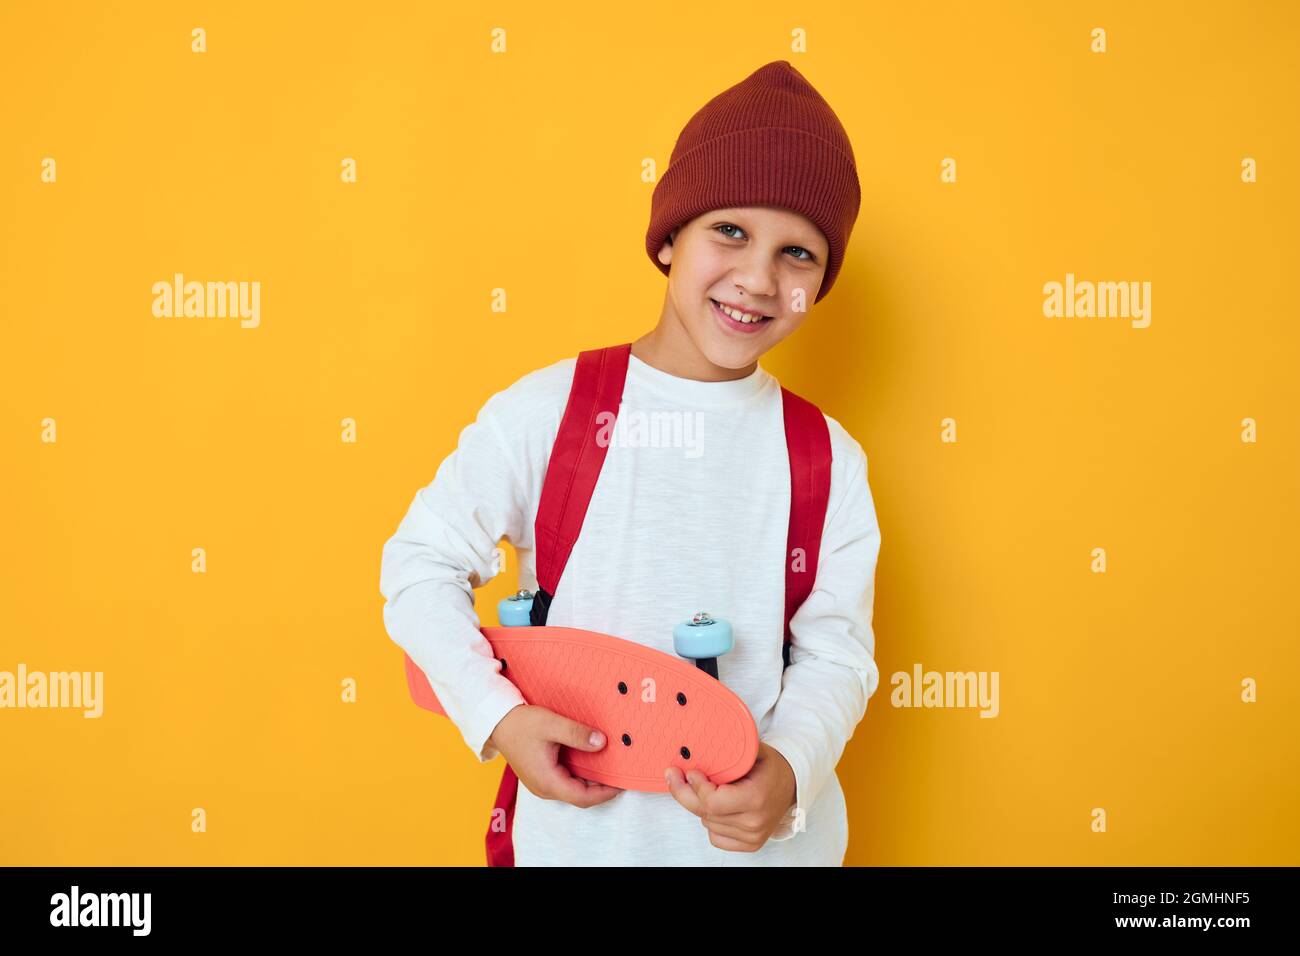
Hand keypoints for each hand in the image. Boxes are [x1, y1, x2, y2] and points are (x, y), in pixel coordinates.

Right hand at [487, 704, 622, 807]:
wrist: (497, 722)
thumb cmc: (521, 724)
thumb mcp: (552, 724)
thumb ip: (577, 734)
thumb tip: (602, 742)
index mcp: (547, 781)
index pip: (583, 797)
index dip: (605, 793)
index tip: (623, 782)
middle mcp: (544, 789)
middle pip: (580, 796)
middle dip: (601, 788)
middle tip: (620, 772)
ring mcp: (541, 784)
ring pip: (573, 790)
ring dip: (591, 782)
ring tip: (609, 766)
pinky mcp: (540, 777)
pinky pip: (565, 782)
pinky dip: (580, 776)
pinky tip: (590, 762)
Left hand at [664, 742, 796, 851]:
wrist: (793, 783)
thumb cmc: (771, 766)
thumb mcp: (754, 750)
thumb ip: (729, 750)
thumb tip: (697, 746)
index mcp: (756, 798)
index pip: (713, 801)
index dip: (696, 787)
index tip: (690, 771)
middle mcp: (754, 822)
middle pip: (706, 813)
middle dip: (685, 793)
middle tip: (674, 777)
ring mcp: (753, 836)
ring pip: (708, 824)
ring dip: (700, 806)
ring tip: (704, 789)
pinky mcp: (750, 844)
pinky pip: (716, 838)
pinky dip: (710, 822)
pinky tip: (715, 807)